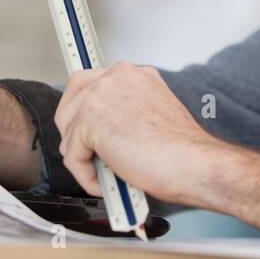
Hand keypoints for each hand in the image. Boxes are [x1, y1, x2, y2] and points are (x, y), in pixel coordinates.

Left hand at [54, 61, 220, 202]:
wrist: (193, 163)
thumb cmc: (181, 150)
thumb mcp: (149, 115)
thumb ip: (123, 112)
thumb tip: (100, 130)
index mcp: (132, 74)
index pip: (89, 84)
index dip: (86, 113)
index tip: (89, 133)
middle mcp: (115, 76)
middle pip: (70, 100)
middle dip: (74, 131)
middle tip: (89, 156)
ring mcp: (101, 94)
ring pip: (67, 128)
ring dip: (80, 156)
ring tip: (101, 173)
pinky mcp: (90, 118)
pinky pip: (72, 154)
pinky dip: (84, 176)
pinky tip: (104, 184)